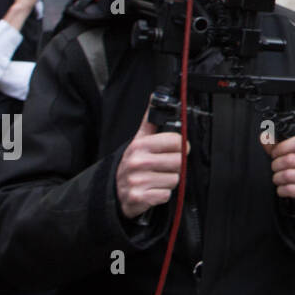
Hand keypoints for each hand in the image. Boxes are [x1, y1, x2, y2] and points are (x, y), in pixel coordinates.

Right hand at [116, 104, 187, 218]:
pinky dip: (161, 195)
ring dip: (168, 181)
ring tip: (155, 178)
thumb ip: (150, 121)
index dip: (179, 146)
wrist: (115, 192)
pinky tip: (151, 190)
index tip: (173, 150)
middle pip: (179, 161)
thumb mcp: (138, 140)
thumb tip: (155, 97)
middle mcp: (137, 161)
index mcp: (140, 145)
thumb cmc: (133, 164)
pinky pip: (166, 195)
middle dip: (174, 166)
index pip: (177, 141)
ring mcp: (137, 180)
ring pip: (174, 179)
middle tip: (162, 167)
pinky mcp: (139, 197)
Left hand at [262, 134, 294, 213]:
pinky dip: (281, 190)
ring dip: (277, 178)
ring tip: (279, 178)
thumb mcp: (292, 154)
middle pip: (290, 159)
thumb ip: (278, 144)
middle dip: (276, 164)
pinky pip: (289, 189)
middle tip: (276, 167)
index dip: (282, 146)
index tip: (275, 153)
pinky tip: (284, 188)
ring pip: (287, 175)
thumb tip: (266, 137)